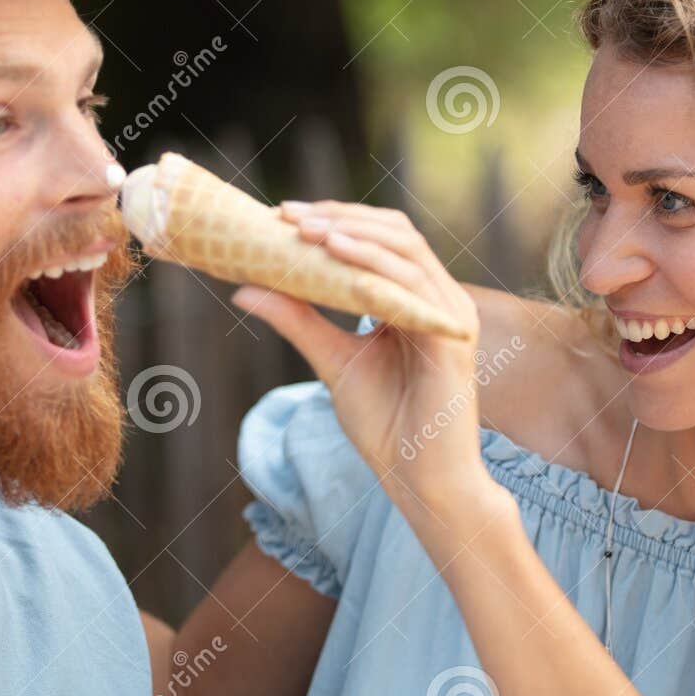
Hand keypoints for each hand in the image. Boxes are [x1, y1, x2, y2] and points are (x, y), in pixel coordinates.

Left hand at [231, 200, 492, 509]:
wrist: (421, 481)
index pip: (379, 239)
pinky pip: (412, 285)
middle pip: (394, 232)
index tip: (283, 215)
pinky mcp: (450, 336)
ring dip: (352, 232)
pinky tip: (336, 254)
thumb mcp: (332, 362)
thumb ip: (298, 320)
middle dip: (340, 216)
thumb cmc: (386, 426)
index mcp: (416, 300)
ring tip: (306, 229)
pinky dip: (373, 263)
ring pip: (404, 248)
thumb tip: (244, 286)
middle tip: (289, 215)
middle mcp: (438, 299)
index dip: (334, 219)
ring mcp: (448, 314)